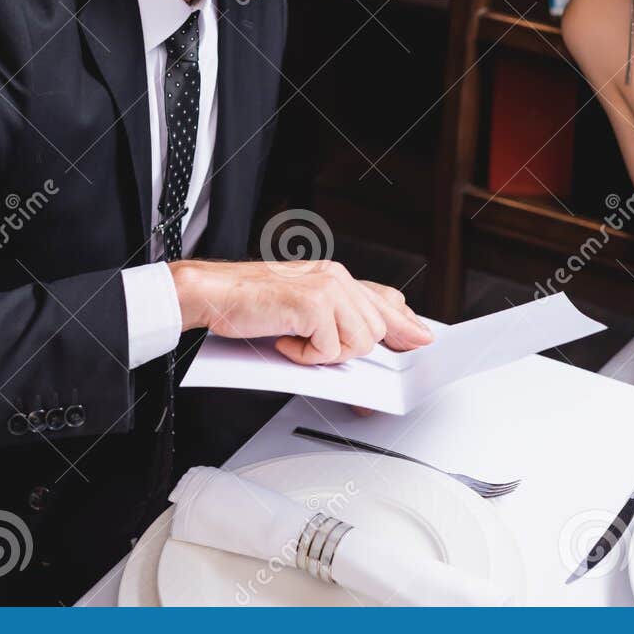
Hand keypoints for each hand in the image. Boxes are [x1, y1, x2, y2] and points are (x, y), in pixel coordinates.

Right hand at [169, 259, 432, 364]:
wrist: (211, 292)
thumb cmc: (247, 302)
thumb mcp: (300, 303)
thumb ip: (336, 313)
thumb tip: (369, 337)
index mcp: (335, 275)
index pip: (384, 299)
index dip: (405, 323)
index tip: (421, 339)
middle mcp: (336, 277)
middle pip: (376, 329)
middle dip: (353, 352)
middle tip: (322, 358)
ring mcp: (327, 289)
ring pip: (359, 342)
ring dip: (327, 354)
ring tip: (298, 342)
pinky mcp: (313, 305)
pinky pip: (330, 350)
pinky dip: (306, 356)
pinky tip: (285, 341)